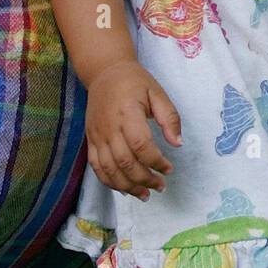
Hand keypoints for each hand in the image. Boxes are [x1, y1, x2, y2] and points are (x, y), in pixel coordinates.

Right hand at [85, 60, 181, 199]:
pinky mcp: (90, 140)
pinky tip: (124, 189)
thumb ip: (170, 118)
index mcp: (127, 113)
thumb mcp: (158, 93)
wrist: (104, 73)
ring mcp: (97, 135)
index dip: (156, 161)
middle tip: (160, 186)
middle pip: (124, 162)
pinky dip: (109, 181)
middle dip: (144, 179)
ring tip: (145, 195)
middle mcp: (109, 127)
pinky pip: (96, 166)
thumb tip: (177, 144)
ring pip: (109, 169)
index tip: (169, 169)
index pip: (141, 145)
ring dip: (127, 186)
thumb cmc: (135, 82)